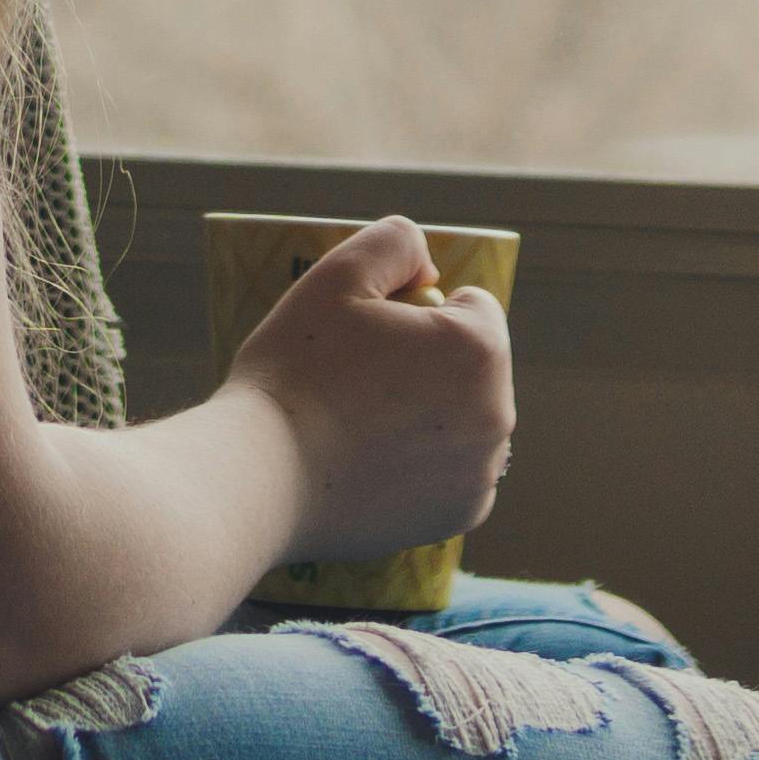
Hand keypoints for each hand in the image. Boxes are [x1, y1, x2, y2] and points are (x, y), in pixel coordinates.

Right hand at [221, 217, 514, 564]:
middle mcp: (497, 416)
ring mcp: (480, 474)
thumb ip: (397, 241)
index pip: (472, 307)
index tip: (371, 335)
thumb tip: (430, 271)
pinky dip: (421, 464)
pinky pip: (451, 471)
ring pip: (463, 418)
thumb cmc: (297, 370)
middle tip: (358, 377)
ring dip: (429, 412)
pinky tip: (370, 461)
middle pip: (472, 365)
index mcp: (479, 351)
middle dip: (429, 361)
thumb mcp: (339, 273)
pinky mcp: (457, 517)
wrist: (261, 476)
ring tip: (358, 421)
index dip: (419, 310)